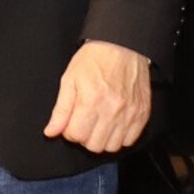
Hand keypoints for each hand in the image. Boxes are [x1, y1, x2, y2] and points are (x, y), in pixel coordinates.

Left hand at [44, 40, 151, 154]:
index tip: (70, 122)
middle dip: (85, 137)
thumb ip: (60, 110)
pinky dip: (120, 137)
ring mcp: (129, 114)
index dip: (69, 131)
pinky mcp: (142, 114)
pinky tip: (113, 125)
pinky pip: (130, 140)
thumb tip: (51, 132)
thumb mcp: (69, 81)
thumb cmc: (93, 61)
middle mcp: (112, 110)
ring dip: (102, 139)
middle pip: (94, 145)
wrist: (122, 47)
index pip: (76, 135)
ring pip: (112, 146)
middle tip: (84, 123)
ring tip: (99, 124)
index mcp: (90, 102)